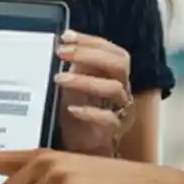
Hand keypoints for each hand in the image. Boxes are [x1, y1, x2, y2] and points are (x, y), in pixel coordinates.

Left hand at [55, 31, 132, 155]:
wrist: (82, 146)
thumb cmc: (79, 110)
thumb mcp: (74, 83)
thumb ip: (75, 66)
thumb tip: (65, 45)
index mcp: (114, 74)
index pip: (112, 50)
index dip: (91, 41)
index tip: (67, 37)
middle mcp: (122, 88)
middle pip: (119, 64)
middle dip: (91, 54)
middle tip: (63, 53)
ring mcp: (121, 109)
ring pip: (114, 88)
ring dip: (85, 80)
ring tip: (61, 78)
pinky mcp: (114, 130)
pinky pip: (108, 119)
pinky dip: (90, 112)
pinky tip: (72, 109)